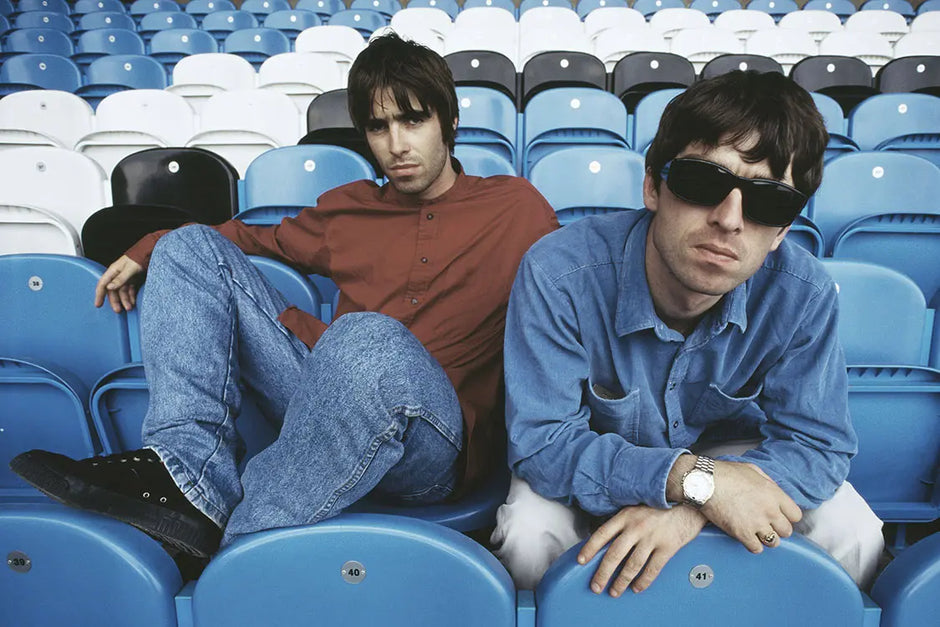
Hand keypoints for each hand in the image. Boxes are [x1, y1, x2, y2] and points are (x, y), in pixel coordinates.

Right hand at [94, 255, 142, 311]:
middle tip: (118, 310)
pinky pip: (130, 291)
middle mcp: (117, 276)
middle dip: (115, 301)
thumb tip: (109, 287)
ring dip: (124, 301)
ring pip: (122, 292)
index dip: (99, 295)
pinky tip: (132, 303)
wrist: (149, 254)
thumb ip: (120, 278)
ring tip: (129, 308)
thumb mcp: (129, 269)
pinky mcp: (133, 280)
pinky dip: (131, 297)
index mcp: (113, 271)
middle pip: (113, 291)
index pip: (103, 285)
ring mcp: (125, 279)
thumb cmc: (138, 258)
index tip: (98, 304)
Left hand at [577, 504, 706, 595]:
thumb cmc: (662, 503)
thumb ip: (623, 520)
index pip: (602, 534)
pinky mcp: (668, 547)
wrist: (690, 500)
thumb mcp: (637, 505)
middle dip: (603, 573)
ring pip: (632, 565)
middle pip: (614, 554)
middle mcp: (636, 527)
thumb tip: (607, 537)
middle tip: (596, 586)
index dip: (590, 548)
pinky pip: (652, 569)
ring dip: (621, 582)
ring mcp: (652, 538)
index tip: (581, 561)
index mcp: (626, 515)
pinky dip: (643, 581)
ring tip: (614, 591)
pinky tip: (637, 588)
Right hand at [700, 460, 801, 553]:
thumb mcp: (752, 470)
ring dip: (766, 539)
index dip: (787, 517)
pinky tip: (747, 538)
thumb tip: (772, 490)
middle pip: (786, 531)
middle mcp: (769, 510)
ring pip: (774, 542)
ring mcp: (757, 523)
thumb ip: (767, 482)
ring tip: (757, 533)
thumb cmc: (724, 473)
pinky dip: (752, 545)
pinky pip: (756, 548)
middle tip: (767, 526)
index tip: (780, 517)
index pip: (796, 515)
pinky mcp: (742, 533)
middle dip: (778, 529)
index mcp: (774, 494)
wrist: (704, 482)